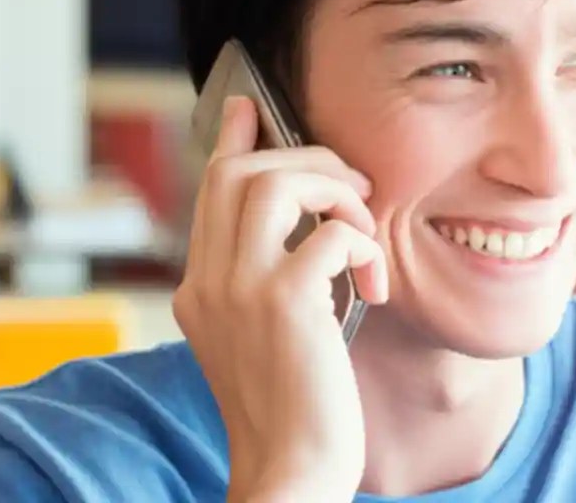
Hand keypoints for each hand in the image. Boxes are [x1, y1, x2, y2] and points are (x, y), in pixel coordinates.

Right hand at [173, 95, 388, 500]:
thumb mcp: (268, 338)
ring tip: (364, 232)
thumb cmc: (295, 409)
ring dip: (334, 194)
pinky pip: (330, 236)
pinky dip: (362, 246)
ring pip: (275, 185)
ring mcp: (239, 291)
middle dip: (307, 162)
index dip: (234, 141)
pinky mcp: (284, 304)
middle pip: (240, 172)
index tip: (250, 108)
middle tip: (354, 188)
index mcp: (200, 290)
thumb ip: (270, 283)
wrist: (292, 472)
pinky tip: (375, 286)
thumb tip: (310, 237)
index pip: (210, 191)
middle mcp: (208, 283)